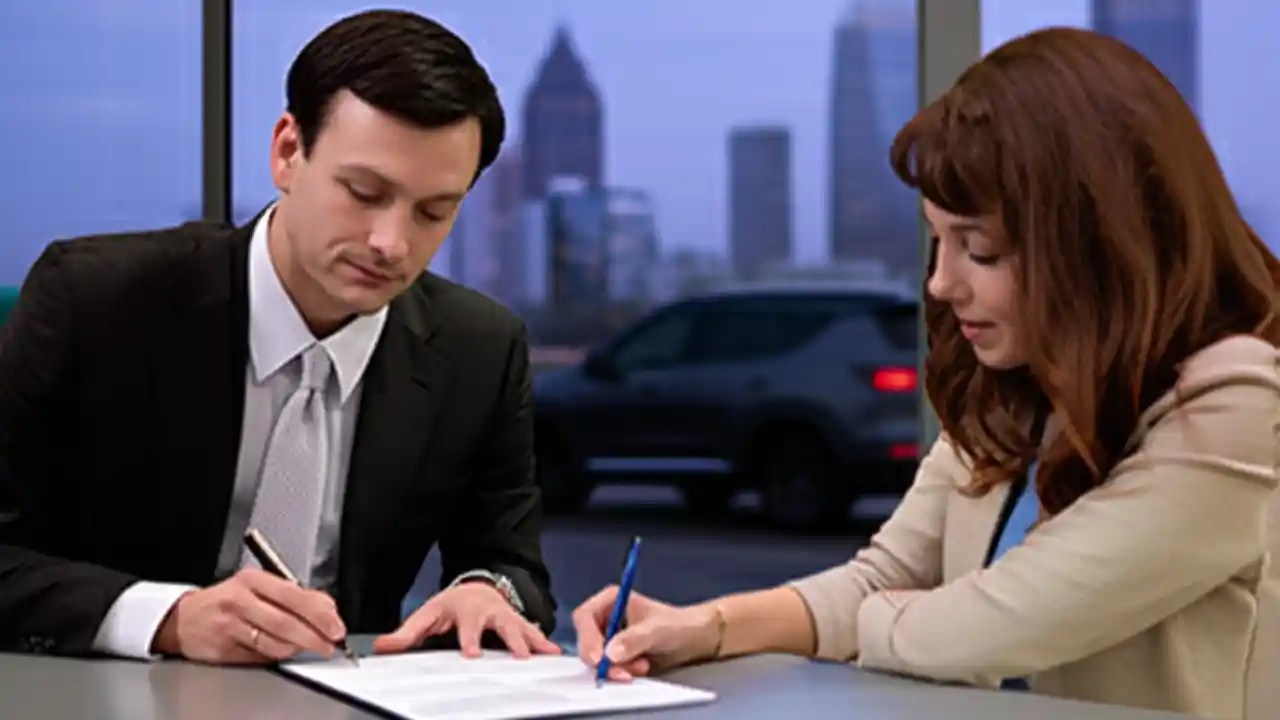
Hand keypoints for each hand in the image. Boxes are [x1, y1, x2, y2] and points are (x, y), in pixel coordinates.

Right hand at [152, 569, 345, 664]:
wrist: (184, 618)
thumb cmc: (226, 601)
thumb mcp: (258, 587)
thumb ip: (293, 595)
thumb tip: (327, 608)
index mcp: (252, 580)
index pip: (294, 596)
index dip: (319, 614)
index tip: (335, 626)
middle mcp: (240, 600)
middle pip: (286, 622)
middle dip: (314, 637)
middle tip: (329, 645)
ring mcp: (230, 626)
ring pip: (275, 643)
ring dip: (297, 649)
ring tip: (307, 647)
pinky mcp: (224, 648)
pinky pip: (260, 657)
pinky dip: (277, 656)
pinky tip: (282, 651)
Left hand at [373, 582, 560, 657]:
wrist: (477, 588)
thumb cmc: (452, 605)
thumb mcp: (428, 614)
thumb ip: (406, 633)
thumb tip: (382, 647)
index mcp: (468, 611)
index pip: (469, 627)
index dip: (471, 639)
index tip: (473, 654)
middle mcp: (491, 612)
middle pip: (503, 625)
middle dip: (512, 640)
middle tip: (519, 656)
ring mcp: (508, 617)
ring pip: (523, 627)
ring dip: (534, 640)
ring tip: (545, 653)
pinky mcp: (519, 623)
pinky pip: (533, 632)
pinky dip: (544, 641)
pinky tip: (554, 653)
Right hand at [572, 585, 719, 681]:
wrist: (696, 639)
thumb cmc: (678, 624)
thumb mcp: (656, 630)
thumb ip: (633, 639)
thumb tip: (610, 653)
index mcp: (611, 600)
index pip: (585, 617)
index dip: (587, 638)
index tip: (598, 658)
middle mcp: (607, 618)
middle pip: (588, 641)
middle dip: (603, 659)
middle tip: (621, 671)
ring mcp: (611, 638)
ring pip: (598, 658)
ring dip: (616, 668)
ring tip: (641, 665)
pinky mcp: (618, 655)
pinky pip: (609, 668)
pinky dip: (621, 672)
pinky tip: (641, 668)